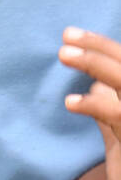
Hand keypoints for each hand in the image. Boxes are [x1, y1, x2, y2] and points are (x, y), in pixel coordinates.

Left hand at [59, 27, 120, 179]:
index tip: (73, 36)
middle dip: (99, 46)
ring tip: (64, 54)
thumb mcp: (120, 144)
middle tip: (65, 37)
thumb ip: (109, 114)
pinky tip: (71, 103)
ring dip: (96, 62)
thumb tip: (94, 84)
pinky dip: (95, 104)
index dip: (103, 47)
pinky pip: (120, 115)